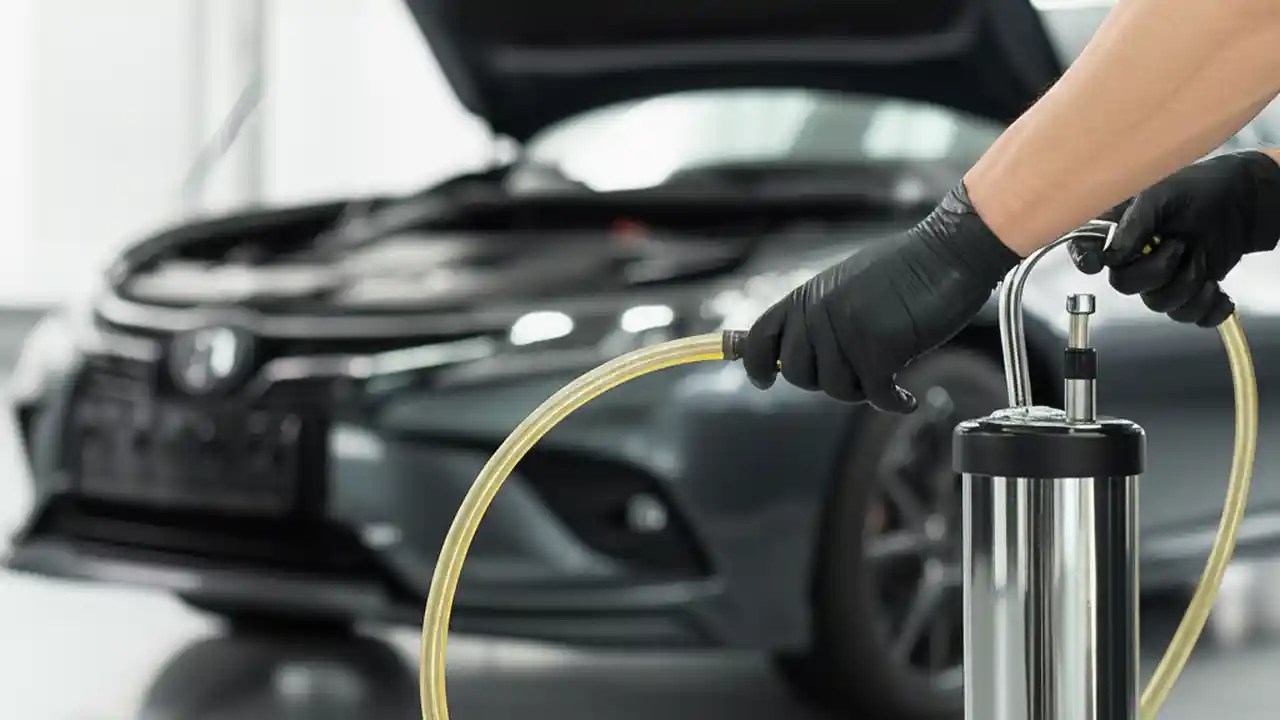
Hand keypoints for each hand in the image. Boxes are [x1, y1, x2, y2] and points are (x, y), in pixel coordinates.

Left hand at [742, 184, 1018, 411]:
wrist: (949, 251)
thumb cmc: (910, 267)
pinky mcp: (878, 349)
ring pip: (836, 389)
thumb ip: (824, 313)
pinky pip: (875, 396)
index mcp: (808, 295)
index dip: (756, 365)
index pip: (760, 337)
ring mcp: (846, 331)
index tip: (763, 382)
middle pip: (797, 374)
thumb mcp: (850, 283)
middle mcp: (820, 313)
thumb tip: (804, 351)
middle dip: (824, 382)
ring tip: (887, 374)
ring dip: (864, 390)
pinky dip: (893, 402)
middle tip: (858, 374)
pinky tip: (907, 399)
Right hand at [1070, 151, 1279, 326]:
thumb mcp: (1162, 194)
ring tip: (1201, 256)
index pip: (1085, 250)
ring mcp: (1160, 280)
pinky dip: (1208, 307)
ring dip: (1187, 283)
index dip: (1086, 260)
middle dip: (1157, 269)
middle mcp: (1134, 259)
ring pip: (1158, 304)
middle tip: (1179, 245)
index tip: (1097, 263)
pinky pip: (1188, 317)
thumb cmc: (1200, 190)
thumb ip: (1135, 221)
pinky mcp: (1187, 295)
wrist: (1243, 203)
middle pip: (1124, 285)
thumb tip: (1113, 252)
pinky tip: (1215, 287)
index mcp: (1118, 231)